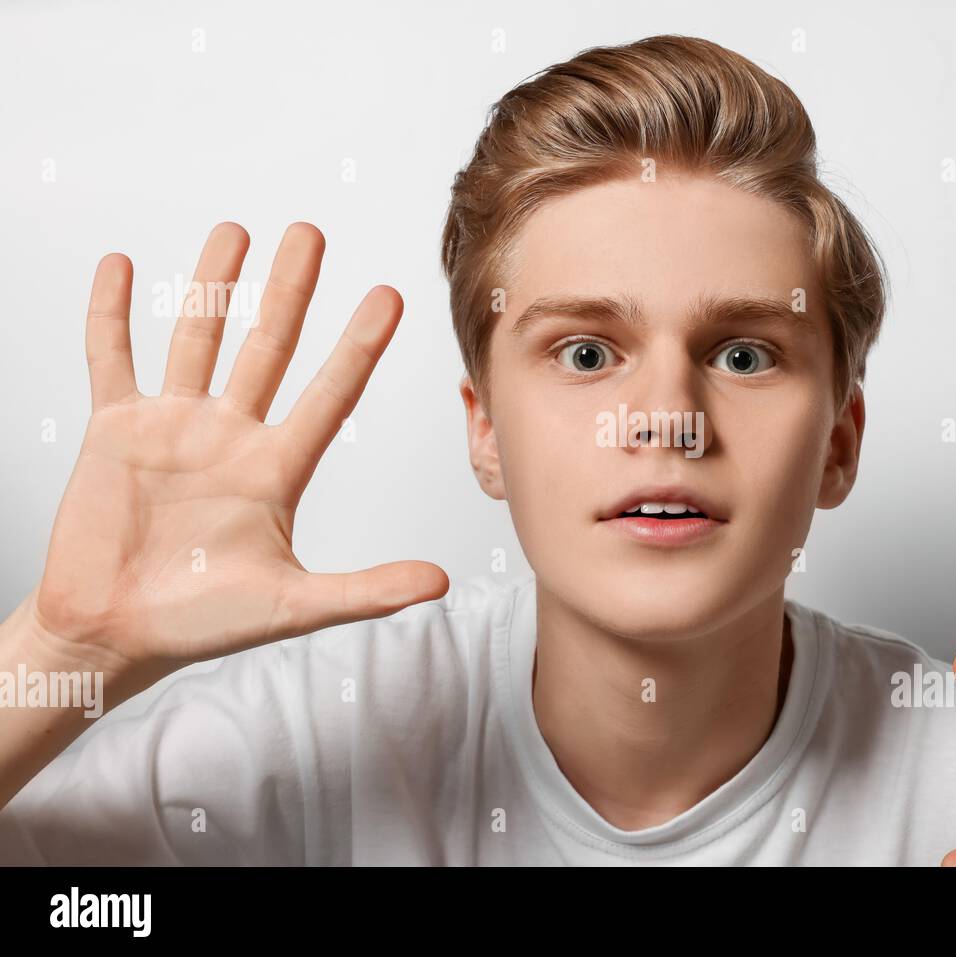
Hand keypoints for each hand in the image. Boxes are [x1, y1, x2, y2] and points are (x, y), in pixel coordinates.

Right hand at [31, 222, 448, 681]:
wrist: (110, 636)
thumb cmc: (201, 626)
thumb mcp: (292, 607)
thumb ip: (366, 591)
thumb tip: (440, 583)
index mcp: (276, 470)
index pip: (329, 393)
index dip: (358, 346)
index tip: (388, 295)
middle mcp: (231, 436)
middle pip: (268, 347)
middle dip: (290, 289)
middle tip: (312, 233)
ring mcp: (173, 427)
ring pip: (199, 338)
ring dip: (214, 284)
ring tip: (236, 229)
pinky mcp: (116, 430)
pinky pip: (111, 358)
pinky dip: (112, 313)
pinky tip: (122, 266)